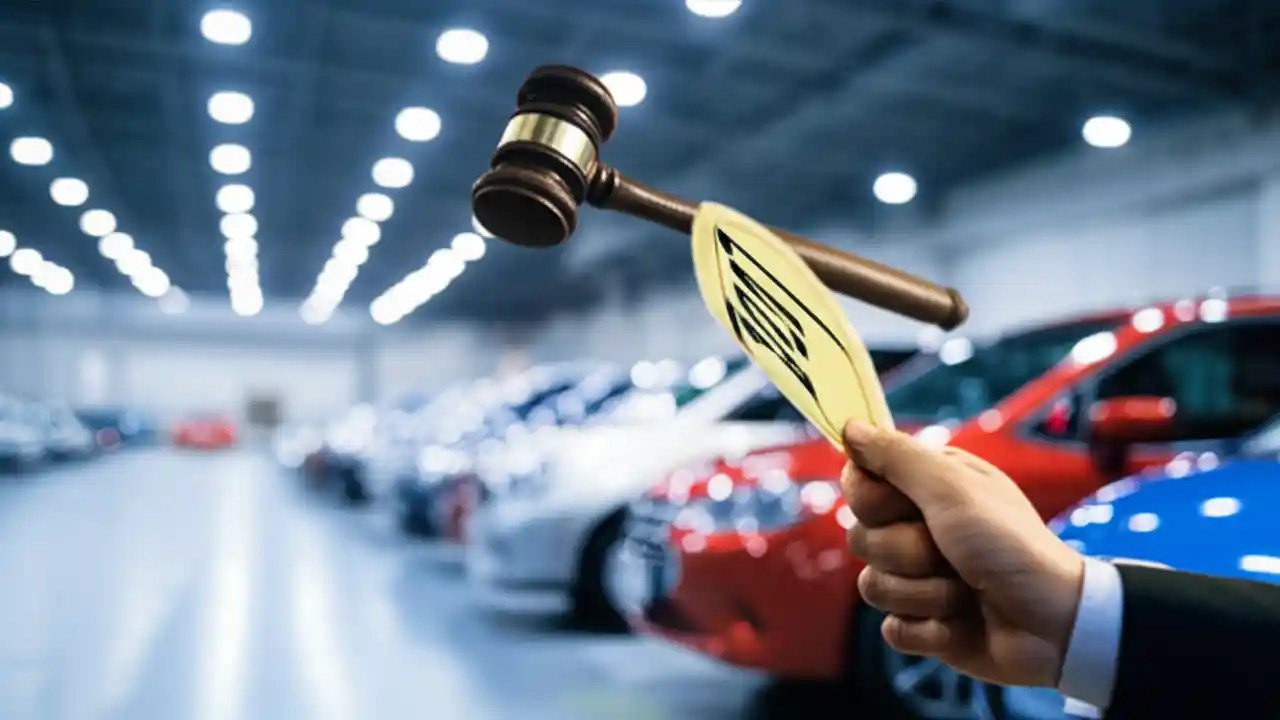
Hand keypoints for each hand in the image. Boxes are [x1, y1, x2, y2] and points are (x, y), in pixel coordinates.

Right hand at [842, 421, 1084, 688]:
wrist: (1054, 623)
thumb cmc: (1010, 544)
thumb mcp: (952, 489)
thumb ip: (897, 456)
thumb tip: (850, 427)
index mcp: (926, 488)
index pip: (859, 483)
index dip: (871, 498)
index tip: (904, 503)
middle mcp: (917, 528)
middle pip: (861, 537)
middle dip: (906, 551)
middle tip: (950, 550)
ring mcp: (919, 578)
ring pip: (872, 586)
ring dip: (924, 593)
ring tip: (964, 590)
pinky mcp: (923, 623)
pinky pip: (893, 628)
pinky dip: (928, 629)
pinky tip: (960, 622)